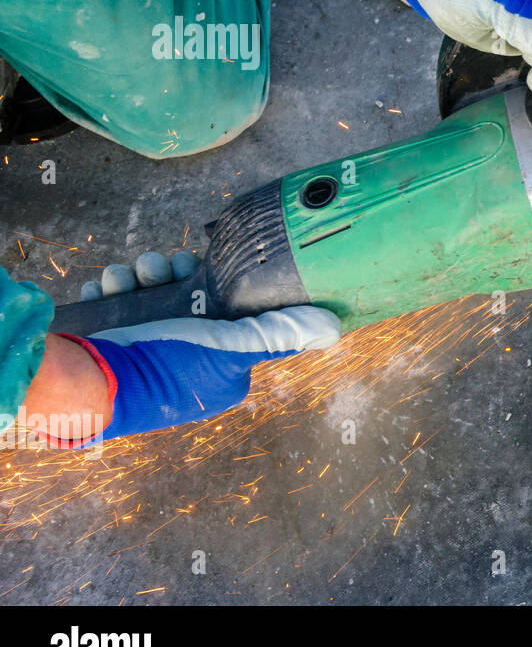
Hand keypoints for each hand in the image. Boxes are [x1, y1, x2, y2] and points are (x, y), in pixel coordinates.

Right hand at [36, 252, 342, 446]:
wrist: (83, 384)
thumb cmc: (164, 365)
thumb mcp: (231, 346)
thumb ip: (278, 333)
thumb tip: (333, 328)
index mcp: (217, 369)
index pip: (225, 311)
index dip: (209, 281)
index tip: (192, 262)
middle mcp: (184, 363)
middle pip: (184, 298)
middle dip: (166, 274)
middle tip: (154, 264)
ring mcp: (147, 356)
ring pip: (149, 297)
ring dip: (136, 278)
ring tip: (121, 276)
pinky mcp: (112, 349)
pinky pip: (116, 307)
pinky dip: (110, 293)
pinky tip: (102, 288)